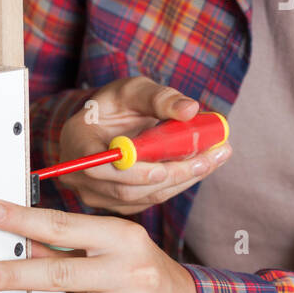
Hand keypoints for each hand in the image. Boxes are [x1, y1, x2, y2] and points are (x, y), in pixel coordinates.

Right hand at [56, 75, 231, 214]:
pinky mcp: (119, 203)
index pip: (98, 167)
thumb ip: (159, 97)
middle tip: (211, 156)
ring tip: (217, 155)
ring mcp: (98, 194)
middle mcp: (80, 175)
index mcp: (77, 143)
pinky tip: (203, 165)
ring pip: (144, 197)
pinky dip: (179, 183)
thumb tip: (190, 109)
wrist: (110, 123)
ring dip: (184, 179)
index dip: (131, 172)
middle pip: (127, 187)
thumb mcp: (134, 90)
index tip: (163, 169)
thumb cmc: (118, 103)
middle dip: (173, 174)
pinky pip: (151, 199)